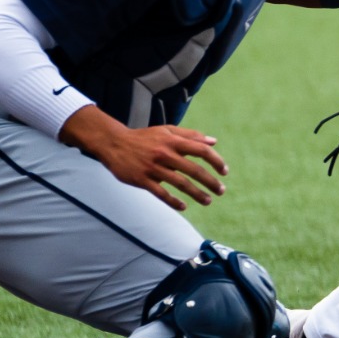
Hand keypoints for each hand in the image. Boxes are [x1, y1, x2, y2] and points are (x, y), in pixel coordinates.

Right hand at [58, 105, 228, 210]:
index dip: (216, 161)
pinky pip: (161, 194)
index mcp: (173, 141)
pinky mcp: (142, 179)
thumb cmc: (144, 137)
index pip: (201, 151)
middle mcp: (165, 154)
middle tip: (221, 191)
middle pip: (194, 170)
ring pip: (180, 183)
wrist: (114, 143)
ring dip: (197, 194)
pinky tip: (184, 207)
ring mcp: (153, 168)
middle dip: (211, 182)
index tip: (224, 172)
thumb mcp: (166, 131)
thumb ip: (191, 135)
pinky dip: (173, 202)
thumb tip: (214, 142)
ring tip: (208, 201)